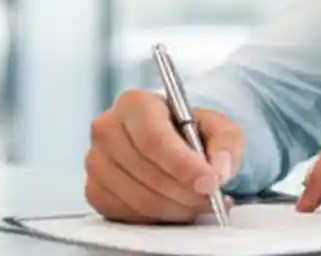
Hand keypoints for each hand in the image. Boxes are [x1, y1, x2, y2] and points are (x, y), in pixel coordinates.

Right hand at [85, 89, 243, 222]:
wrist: (169, 143)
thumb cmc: (191, 132)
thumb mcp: (219, 128)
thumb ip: (226, 143)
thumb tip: (220, 170)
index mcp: (135, 103)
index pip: (154, 139)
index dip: (183, 165)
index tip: (209, 182)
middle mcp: (107, 129)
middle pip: (147, 171)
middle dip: (185, 191)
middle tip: (211, 197)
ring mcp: (96, 162)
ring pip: (138, 198)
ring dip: (176, 207)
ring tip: (199, 202)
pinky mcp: (94, 190)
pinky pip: (127, 214)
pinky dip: (158, 217)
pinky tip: (176, 206)